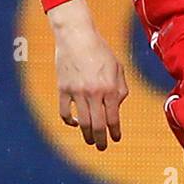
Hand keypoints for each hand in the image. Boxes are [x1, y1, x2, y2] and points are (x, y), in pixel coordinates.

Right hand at [48, 0, 128, 150]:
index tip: (116, 138)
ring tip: (90, 140)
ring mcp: (77, 92)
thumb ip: (121, 89)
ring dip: (86, 135)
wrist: (76, 36)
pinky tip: (75, 123)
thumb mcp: (118, 67)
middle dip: (101, 140)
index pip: (113, 118)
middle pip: (97, 125)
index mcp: (109, 88)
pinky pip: (65, 112)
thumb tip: (117, 108)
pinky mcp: (63, 89)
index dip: (115, 132)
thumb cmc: (100, 50)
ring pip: (82, 122)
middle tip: (102, 147)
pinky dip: (69, 122)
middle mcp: (94, 93)